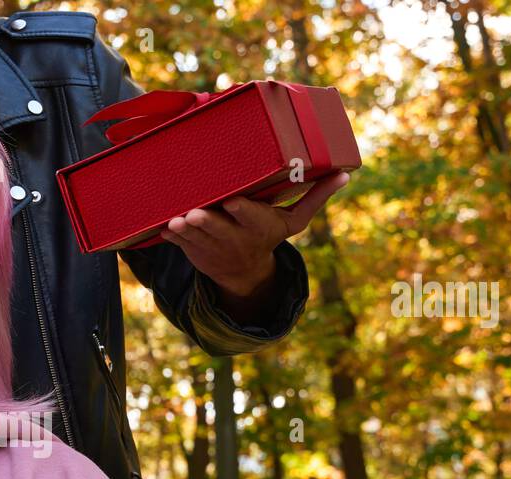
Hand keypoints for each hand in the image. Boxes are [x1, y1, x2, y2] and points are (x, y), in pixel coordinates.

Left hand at [160, 171, 349, 298]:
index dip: (243, 211)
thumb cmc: (268, 236)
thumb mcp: (293, 222)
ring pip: (196, 237)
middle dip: (208, 221)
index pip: (252, 217)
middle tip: (194, 212)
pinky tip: (163, 226)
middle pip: (220, 228)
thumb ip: (315, 198)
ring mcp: (212, 246)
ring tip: (176, 220)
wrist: (243, 273)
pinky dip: (171, 236)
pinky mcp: (193, 250)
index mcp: (260, 228)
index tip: (234, 202)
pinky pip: (179, 244)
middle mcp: (236, 238)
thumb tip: (346, 174)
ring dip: (184, 229)